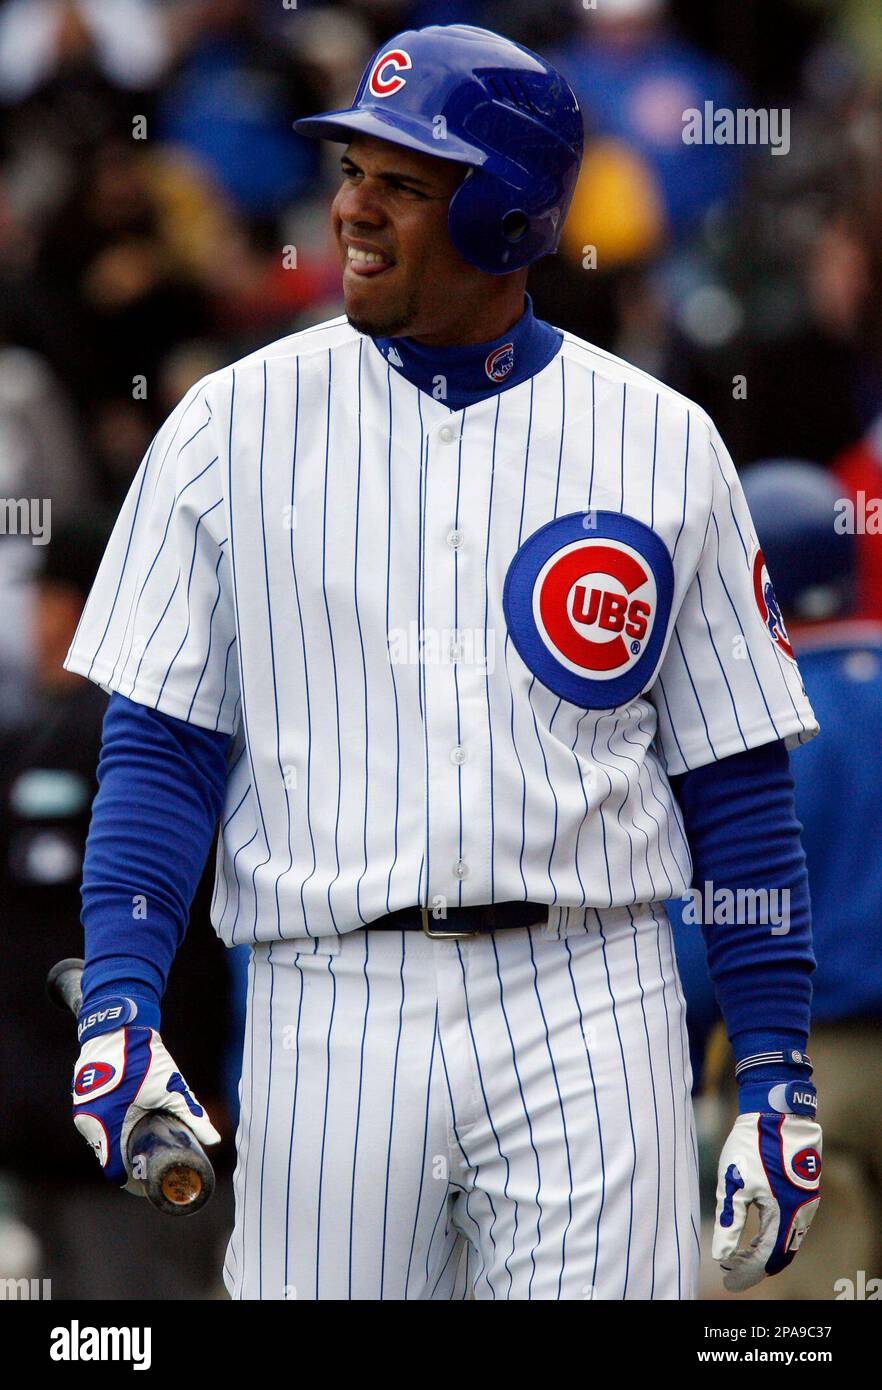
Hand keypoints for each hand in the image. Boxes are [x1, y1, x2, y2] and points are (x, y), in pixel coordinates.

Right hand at [72, 1007, 219, 1194]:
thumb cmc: (143, 1057)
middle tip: (152, 1159)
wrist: (118, 1026)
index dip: (132, 1180)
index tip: (148, 1180)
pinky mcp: (81, 1098)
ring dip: (118, 1142)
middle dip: (128, 1161)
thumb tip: (214, 1139)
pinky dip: (109, 1127)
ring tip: (143, 1140)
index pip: (114, 1171)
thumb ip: (192, 1114)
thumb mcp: (171, 1087)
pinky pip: (94, 1123)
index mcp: (108, 1123)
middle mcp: (89, 1121)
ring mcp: (82, 1109)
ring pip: (100, 1139)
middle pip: (108, 1156)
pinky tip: (128, 1121)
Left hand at [712, 1110, 821, 1291]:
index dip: (747, 1272)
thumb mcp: (734, 1183)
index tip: (727, 1279)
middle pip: (780, 1253)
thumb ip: (729, 1221)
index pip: (766, 1258)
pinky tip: (758, 1229)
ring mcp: (806, 1202)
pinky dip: (774, 1234)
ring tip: (741, 1254)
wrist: (778, 1112)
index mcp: (784, 1215)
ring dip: (765, 1250)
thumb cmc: (753, 1145)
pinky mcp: (804, 1190)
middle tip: (732, 1271)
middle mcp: (801, 1214)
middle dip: (756, 1265)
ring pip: (787, 1238)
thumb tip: (722, 1254)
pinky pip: (792, 1223)